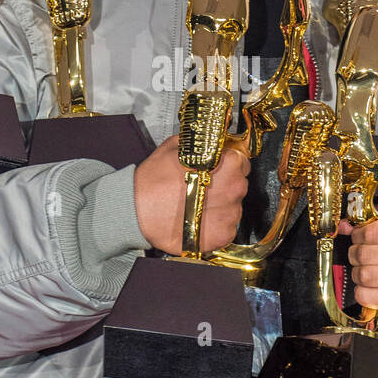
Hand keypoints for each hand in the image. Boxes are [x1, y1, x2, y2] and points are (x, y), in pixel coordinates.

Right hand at [133, 135, 249, 255]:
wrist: (136, 211)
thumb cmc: (153, 180)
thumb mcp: (175, 147)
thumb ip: (200, 144)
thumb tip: (210, 142)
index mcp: (228, 165)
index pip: (241, 161)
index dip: (228, 164)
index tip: (218, 169)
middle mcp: (234, 190)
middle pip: (239, 184)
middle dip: (224, 185)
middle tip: (202, 187)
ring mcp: (230, 215)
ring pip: (233, 207)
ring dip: (220, 206)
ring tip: (196, 205)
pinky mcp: (222, 235)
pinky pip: (227, 227)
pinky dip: (215, 225)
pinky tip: (197, 219)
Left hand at [339, 202, 377, 309]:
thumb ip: (370, 220)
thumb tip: (344, 226)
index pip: (371, 233)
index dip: (357, 235)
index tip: (358, 236)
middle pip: (365, 255)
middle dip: (355, 254)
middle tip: (360, 254)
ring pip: (367, 275)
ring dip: (358, 273)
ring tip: (363, 269)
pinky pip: (377, 297)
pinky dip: (363, 293)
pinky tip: (367, 286)